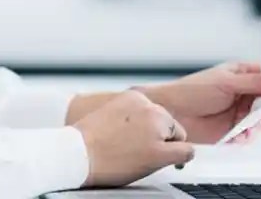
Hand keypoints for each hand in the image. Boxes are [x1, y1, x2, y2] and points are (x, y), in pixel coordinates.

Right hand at [73, 90, 195, 186]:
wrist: (75, 153)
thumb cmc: (86, 139)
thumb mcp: (110, 112)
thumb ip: (131, 115)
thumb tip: (144, 128)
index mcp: (135, 97)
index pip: (157, 111)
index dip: (153, 128)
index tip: (144, 137)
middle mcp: (148, 108)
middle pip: (169, 123)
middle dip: (162, 137)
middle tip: (145, 150)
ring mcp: (154, 129)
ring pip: (179, 136)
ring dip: (167, 147)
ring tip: (146, 157)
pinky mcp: (157, 150)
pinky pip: (185, 152)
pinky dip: (182, 158)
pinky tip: (174, 163)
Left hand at [139, 62, 260, 144]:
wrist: (171, 113)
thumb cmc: (191, 90)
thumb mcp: (226, 82)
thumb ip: (256, 82)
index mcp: (243, 75)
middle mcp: (244, 93)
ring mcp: (239, 112)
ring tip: (253, 124)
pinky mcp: (233, 131)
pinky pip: (250, 135)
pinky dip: (248, 137)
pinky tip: (241, 135)